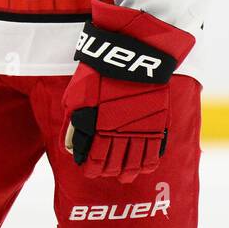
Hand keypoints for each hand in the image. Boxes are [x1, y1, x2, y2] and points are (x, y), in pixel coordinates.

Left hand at [61, 0, 194, 182]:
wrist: (137, 51)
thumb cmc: (103, 68)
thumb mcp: (79, 92)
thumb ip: (74, 122)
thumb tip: (70, 147)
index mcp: (100, 125)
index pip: (95, 159)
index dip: (91, 169)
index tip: (88, 171)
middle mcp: (121, 131)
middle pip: (115, 164)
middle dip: (108, 172)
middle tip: (105, 174)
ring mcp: (142, 128)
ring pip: (136, 162)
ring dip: (129, 172)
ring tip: (125, 176)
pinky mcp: (158, 122)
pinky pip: (154, 151)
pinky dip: (149, 163)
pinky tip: (144, 166)